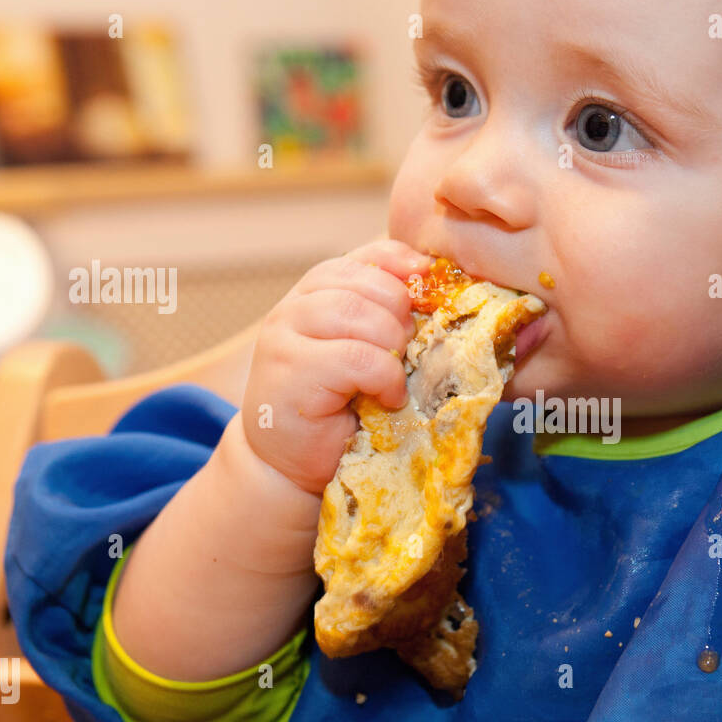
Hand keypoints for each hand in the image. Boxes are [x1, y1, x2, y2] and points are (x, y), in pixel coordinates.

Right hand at [241, 239, 429, 495]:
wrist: (289, 462)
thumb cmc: (339, 409)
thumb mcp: (368, 353)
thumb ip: (387, 320)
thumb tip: (437, 291)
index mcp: (317, 293)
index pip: (366, 259)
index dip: (403, 266)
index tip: (429, 286)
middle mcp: (295, 307)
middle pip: (365, 284)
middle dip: (401, 315)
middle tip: (408, 353)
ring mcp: (285, 336)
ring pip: (356, 314)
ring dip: (391, 345)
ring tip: (395, 377)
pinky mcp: (290, 372)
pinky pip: (355, 359)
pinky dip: (383, 378)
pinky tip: (387, 398)